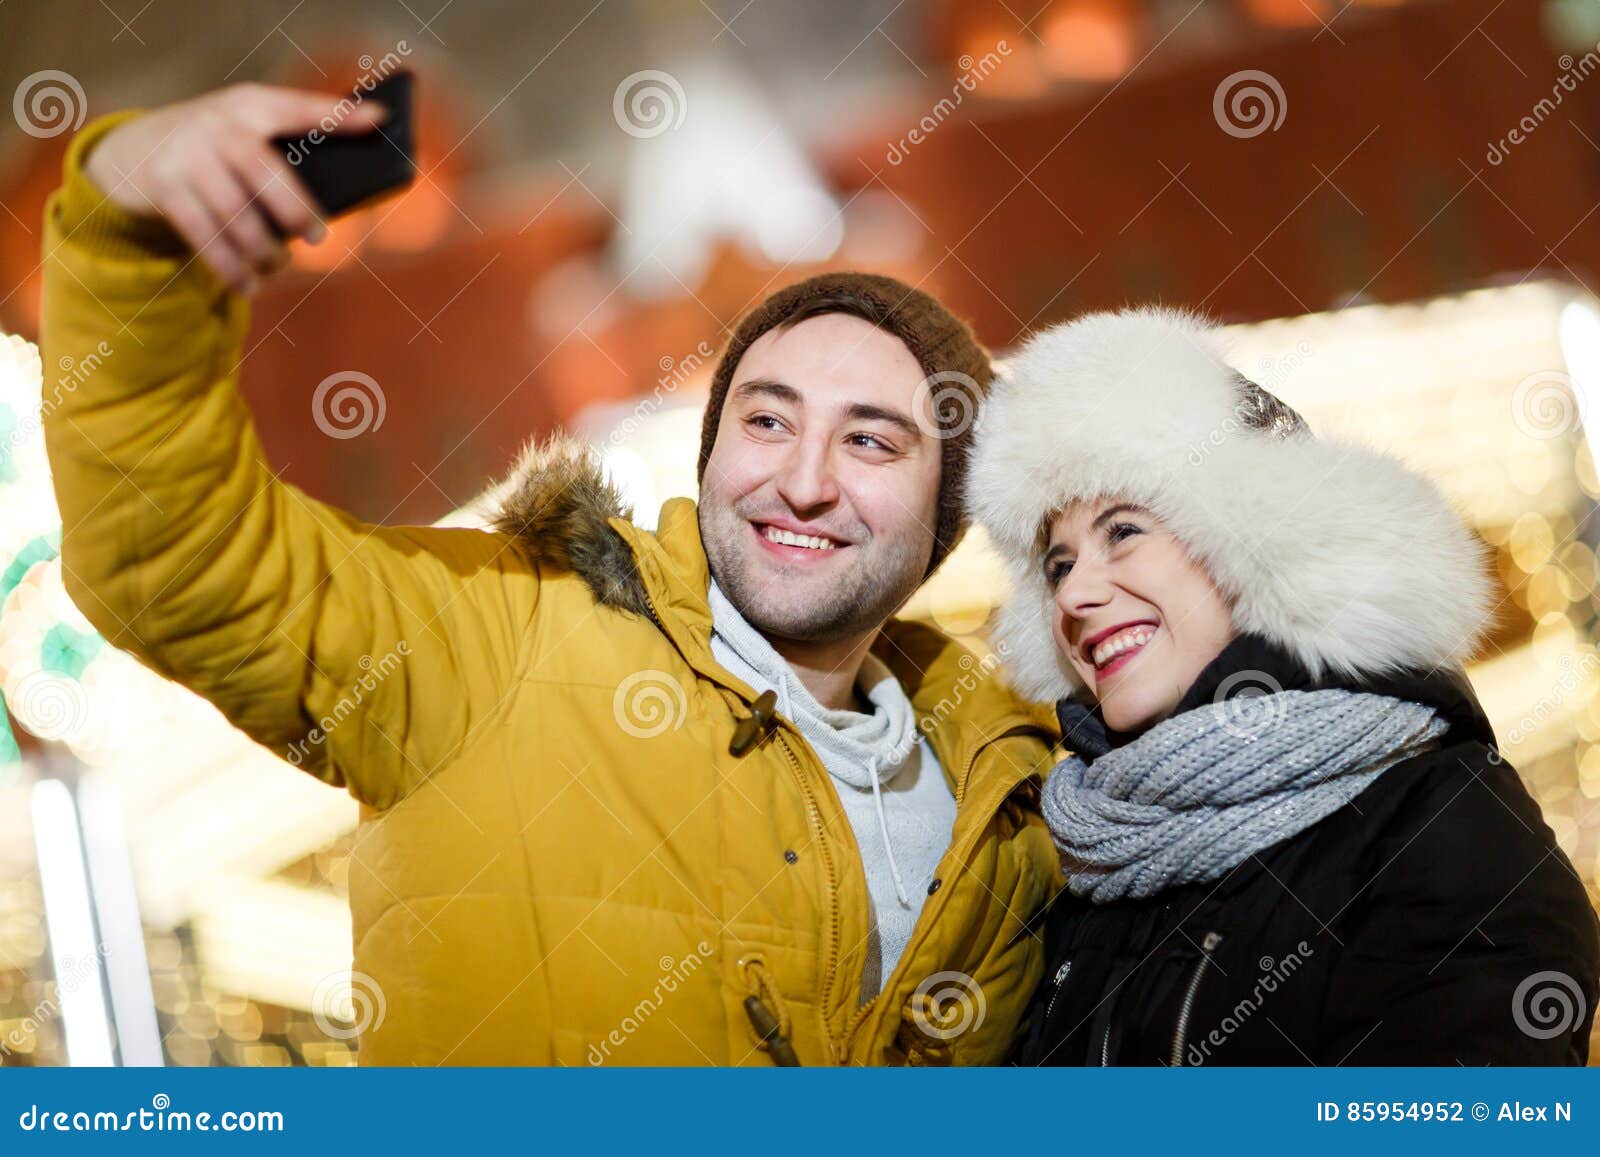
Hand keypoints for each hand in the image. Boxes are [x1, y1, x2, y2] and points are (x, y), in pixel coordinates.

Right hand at [82, 83, 387, 295]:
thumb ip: (281, 156)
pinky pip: (205, 237)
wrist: (131, 146)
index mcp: (250, 104)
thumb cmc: (215, 150)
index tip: (380, 119)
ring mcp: (187, 154)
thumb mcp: (243, 133)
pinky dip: (231, 268)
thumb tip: (327, 212)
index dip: (338, 114)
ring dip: (263, 250)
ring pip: (236, 214)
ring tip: (277, 265)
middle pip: (265, 172)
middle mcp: (218, 124)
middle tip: (317, 236)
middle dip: (295, 209)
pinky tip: (249, 285)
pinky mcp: (163, 187)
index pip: (299, 107)